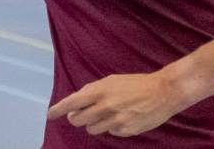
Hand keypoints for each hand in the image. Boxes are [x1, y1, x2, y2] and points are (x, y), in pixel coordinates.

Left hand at [46, 72, 183, 137]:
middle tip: (80, 113)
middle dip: (76, 117)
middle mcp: (105, 107)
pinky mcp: (125, 131)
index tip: (50, 115)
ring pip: (92, 129)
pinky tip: (121, 118)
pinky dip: (111, 127)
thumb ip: (92, 91)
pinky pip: (110, 132)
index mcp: (99, 91)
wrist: (163, 92)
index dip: (58, 110)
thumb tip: (76, 104)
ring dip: (93, 123)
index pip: (71, 103)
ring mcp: (115, 121)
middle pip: (77, 120)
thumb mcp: (111, 80)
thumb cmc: (136, 83)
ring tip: (105, 114)